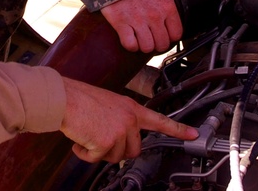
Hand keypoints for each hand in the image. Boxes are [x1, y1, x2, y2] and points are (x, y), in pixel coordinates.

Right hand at [60, 77, 196, 162]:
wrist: (64, 98)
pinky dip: (85, 153)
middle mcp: (129, 119)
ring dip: (99, 151)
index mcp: (131, 108)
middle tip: (100, 137)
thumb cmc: (80, 99)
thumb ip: (122, 120)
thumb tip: (123, 140)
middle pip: (133, 150)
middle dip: (116, 149)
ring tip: (88, 133)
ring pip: (115, 156)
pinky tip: (80, 138)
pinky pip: (97, 159)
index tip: (193, 134)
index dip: (178, 129)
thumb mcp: (109, 104)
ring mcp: (119, 131)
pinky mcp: (106, 142)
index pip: (160, 120)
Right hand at [101, 0, 182, 53]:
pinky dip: (130, 44)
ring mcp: (138, 20)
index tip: (163, 35)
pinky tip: (130, 37)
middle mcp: (155, 16)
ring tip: (139, 38)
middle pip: (162, 44)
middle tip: (150, 38)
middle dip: (156, 44)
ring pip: (147, 47)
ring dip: (143, 45)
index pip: (176, 34)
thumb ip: (169, 8)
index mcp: (167, 7)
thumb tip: (172, 24)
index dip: (169, 37)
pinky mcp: (122, 23)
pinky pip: (130, 45)